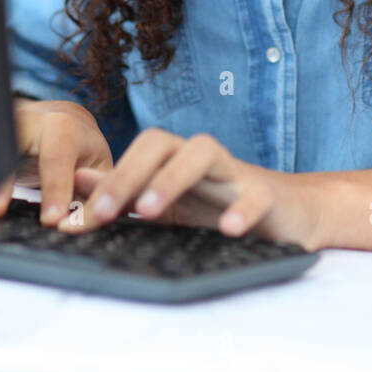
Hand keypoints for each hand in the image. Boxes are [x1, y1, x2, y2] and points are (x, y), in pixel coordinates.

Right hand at [0, 97, 112, 224]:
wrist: (64, 121)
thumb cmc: (83, 152)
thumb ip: (97, 190)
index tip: (51, 220)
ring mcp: (6, 123)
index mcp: (65, 127)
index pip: (58, 157)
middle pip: (11, 143)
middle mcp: (32, 120)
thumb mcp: (100, 168)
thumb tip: (85, 215)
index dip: (54, 189)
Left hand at [56, 128, 324, 250]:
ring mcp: (235, 173)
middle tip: (105, 212)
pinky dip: (241, 210)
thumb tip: (79, 181)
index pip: (135, 154)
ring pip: (203, 153)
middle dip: (128, 174)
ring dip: (172, 180)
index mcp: (175, 160)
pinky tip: (227, 229)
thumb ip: (126, 192)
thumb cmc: (223, 207)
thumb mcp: (170, 203)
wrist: (291, 212)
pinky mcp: (267, 195)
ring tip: (148, 211)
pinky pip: (255, 195)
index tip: (80, 220)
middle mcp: (201, 158)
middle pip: (161, 142)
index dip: (107, 180)